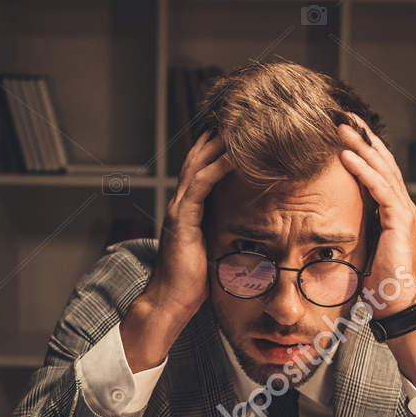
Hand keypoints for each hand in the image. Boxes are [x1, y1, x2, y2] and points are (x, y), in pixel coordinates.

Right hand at [121, 131, 233, 370]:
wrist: (170, 302)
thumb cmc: (192, 283)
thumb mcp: (210, 249)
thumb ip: (220, 232)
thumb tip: (245, 228)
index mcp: (187, 209)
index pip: (200, 169)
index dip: (215, 148)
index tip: (235, 130)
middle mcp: (180, 203)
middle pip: (197, 157)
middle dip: (215, 135)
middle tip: (236, 114)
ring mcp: (179, 209)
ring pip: (198, 164)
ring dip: (218, 143)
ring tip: (237, 123)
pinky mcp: (183, 218)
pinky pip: (201, 184)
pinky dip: (218, 166)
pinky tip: (234, 154)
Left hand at [338, 114, 415, 389]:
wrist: (395, 306)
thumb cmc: (375, 282)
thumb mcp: (358, 246)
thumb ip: (348, 228)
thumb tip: (320, 220)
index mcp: (390, 209)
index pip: (375, 168)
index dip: (360, 146)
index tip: (340, 128)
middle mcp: (400, 204)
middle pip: (381, 159)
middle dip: (361, 136)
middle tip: (341, 114)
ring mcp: (403, 211)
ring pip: (381, 168)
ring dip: (361, 146)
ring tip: (343, 127)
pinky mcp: (400, 221)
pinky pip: (381, 189)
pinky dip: (365, 171)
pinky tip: (349, 156)